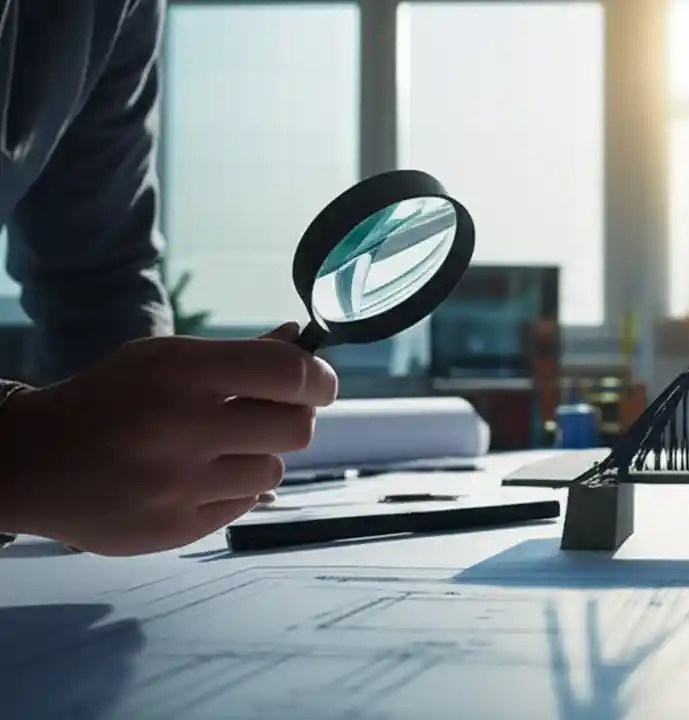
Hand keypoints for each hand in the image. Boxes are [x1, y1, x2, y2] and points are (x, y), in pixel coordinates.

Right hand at [0, 323, 336, 555]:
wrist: (33, 464)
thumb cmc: (111, 401)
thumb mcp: (165, 360)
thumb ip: (239, 356)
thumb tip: (300, 339)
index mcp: (181, 372)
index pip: (288, 373)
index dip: (319, 379)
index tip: (320, 384)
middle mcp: (182, 427)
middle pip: (296, 427)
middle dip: (291, 419)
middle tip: (268, 415)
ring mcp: (178, 484)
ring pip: (274, 469)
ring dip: (259, 456)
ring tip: (218, 449)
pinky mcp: (176, 527)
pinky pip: (245, 504)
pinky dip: (233, 489)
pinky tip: (197, 477)